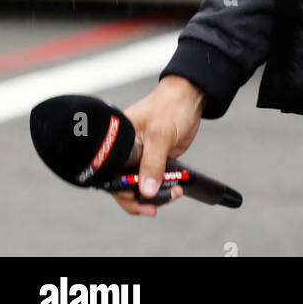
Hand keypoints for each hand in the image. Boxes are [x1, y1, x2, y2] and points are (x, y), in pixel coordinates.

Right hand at [111, 76, 205, 217]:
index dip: (123, 192)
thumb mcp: (160, 133)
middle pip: (124, 185)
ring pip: (140, 186)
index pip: (112, 175)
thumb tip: (147, 191)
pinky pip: (153, 181)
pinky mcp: (154, 159)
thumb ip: (153, 162)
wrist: (190, 96)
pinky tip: (173, 190)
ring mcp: (140, 157)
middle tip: (155, 207)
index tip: (140, 201)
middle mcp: (126, 152)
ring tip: (172, 194)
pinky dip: (162, 189)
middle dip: (139, 199)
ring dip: (155, 195)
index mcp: (118, 143)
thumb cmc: (170, 105)